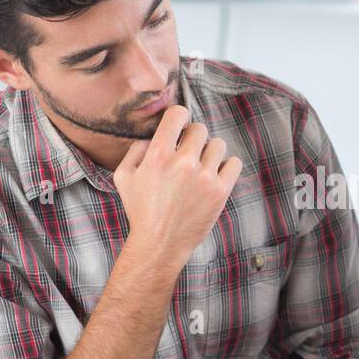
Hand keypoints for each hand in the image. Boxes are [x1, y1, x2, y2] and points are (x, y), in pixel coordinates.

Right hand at [113, 105, 241, 270]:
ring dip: (210, 152)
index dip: (179, 118)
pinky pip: (234, 163)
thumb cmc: (140, 210)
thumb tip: (153, 135)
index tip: (179, 129)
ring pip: (218, 145)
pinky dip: (227, 166)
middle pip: (200, 129)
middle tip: (188, 154)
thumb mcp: (124, 177)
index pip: (178, 114)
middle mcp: (183, 162)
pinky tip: (215, 175)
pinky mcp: (220, 191)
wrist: (160, 244)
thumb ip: (136, 150)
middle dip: (193, 138)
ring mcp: (204, 177)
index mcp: (159, 155)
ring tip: (201, 167)